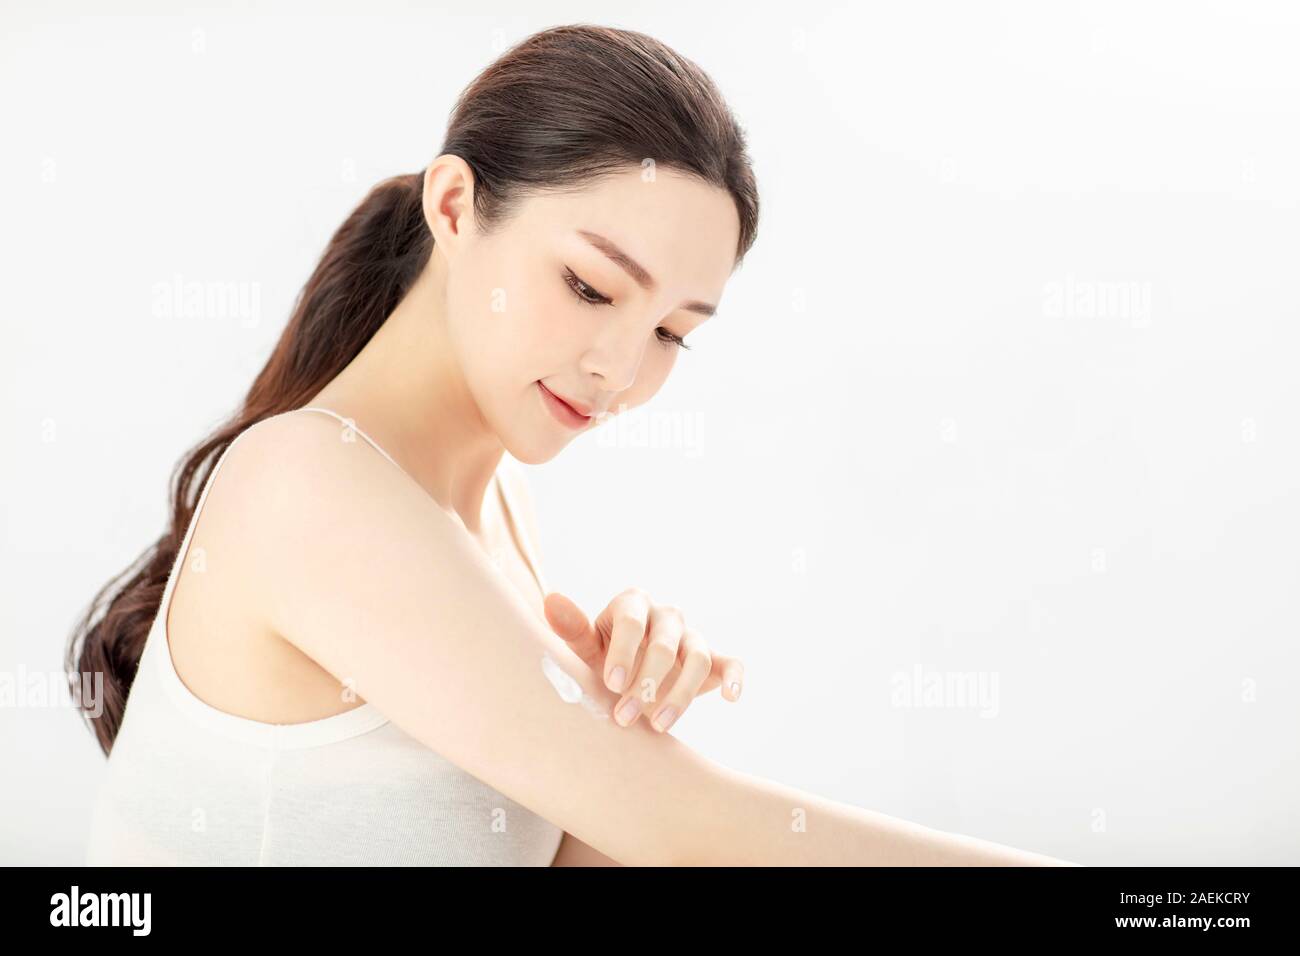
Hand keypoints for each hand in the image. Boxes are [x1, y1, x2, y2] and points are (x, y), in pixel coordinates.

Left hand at [543, 588, 743, 732]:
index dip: (624, 653)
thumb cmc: (602, 659)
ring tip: (658, 726)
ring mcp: (692, 637)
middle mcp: (666, 616)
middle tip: (624, 717)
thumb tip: (551, 600)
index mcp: (633, 603)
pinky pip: (731, 664)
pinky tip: (731, 698)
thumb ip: (572, 627)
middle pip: (666, 644)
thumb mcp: (585, 647)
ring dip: (680, 694)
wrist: (627, 681)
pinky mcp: (714, 659)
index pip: (633, 622)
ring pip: (698, 658)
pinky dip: (735, 679)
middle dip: (646, 683)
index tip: (612, 685)